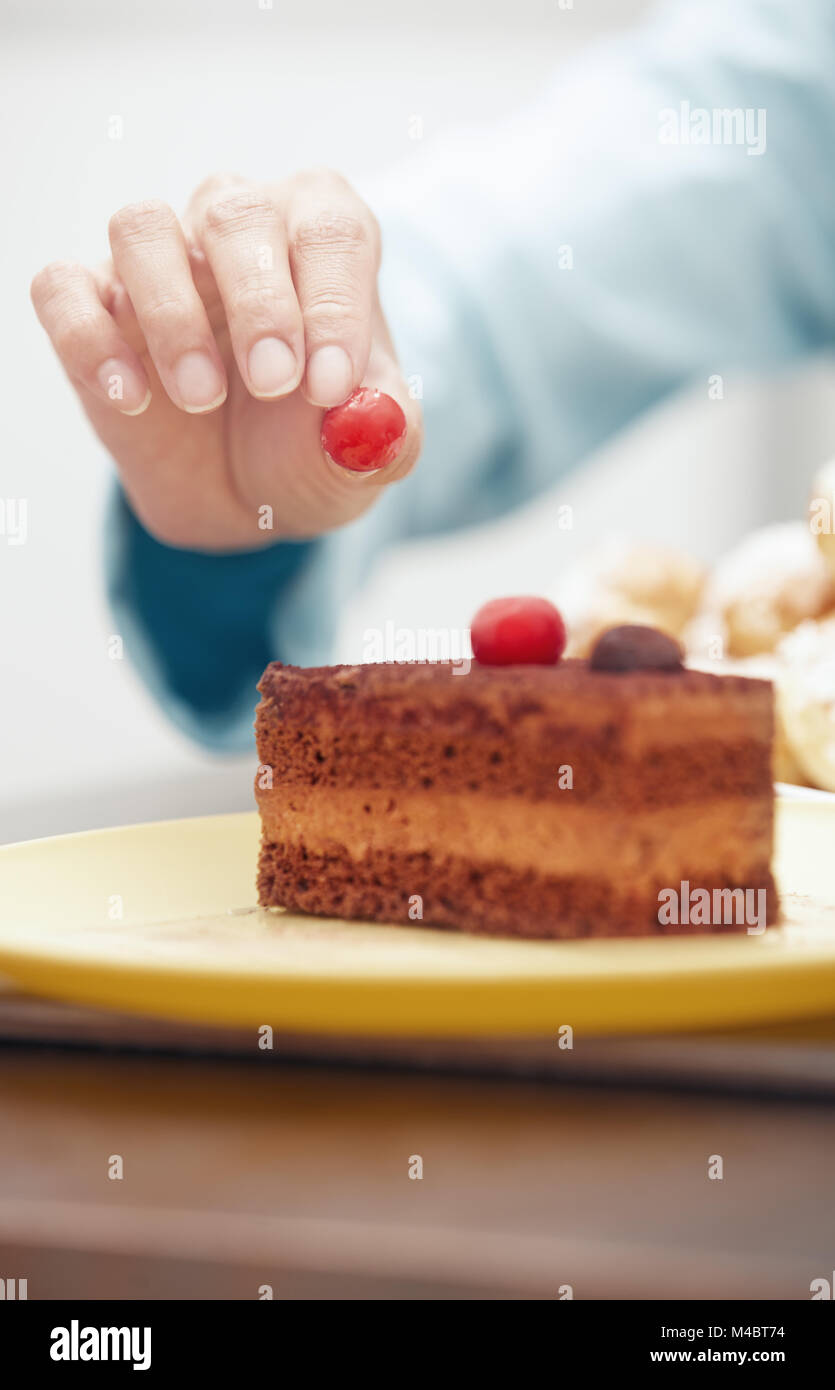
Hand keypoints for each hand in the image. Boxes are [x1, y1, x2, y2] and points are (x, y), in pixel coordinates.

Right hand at [31, 170, 422, 548]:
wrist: (245, 493)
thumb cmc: (310, 447)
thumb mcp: (365, 459)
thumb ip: (387, 439)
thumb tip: (375, 421)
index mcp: (322, 239)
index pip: (331, 230)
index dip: (334, 304)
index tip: (330, 386)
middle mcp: (239, 227)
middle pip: (236, 213)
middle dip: (259, 301)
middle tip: (271, 383)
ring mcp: (161, 261)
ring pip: (143, 229)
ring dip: (172, 314)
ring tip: (201, 398)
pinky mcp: (92, 305)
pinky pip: (64, 289)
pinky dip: (89, 339)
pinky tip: (131, 399)